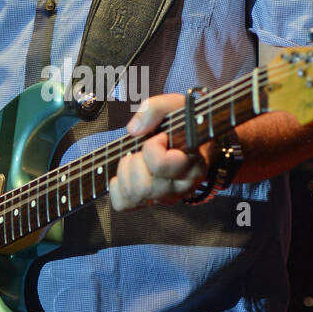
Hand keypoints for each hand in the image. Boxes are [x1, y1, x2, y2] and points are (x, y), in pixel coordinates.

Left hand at [108, 95, 216, 210]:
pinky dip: (117, 188)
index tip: (160, 137)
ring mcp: (166, 197)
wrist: (194, 142)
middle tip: (144, 149)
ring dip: (126, 172)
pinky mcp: (151, 202)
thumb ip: (156, 109)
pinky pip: (123, 204)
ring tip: (137, 159)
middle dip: (135, 162)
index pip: (161, 165)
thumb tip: (133, 130)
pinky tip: (127, 174)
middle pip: (144, 186)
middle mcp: (182, 187)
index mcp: (193, 165)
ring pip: (133, 194)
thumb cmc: (185, 125)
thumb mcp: (176, 106)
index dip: (152, 147)